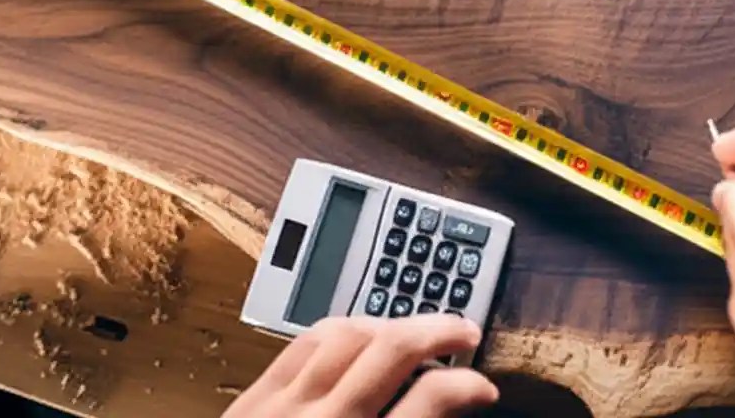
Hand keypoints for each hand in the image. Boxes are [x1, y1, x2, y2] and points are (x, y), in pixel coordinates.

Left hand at [222, 314, 497, 417]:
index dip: (468, 385)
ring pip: (349, 332)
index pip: (431, 400)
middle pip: (392, 348)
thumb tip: (444, 406)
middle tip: (465, 333)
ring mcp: (281, 409)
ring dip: (391, 324)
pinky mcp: (250, 403)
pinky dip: (342, 331)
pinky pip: (304, 342)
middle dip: (439, 330)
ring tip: (416, 332)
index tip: (483, 387)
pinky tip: (360, 336)